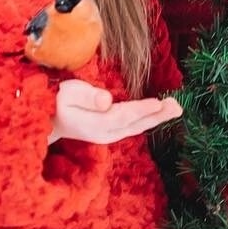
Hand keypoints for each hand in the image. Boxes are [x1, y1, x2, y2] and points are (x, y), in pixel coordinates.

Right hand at [48, 79, 182, 145]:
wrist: (49, 120)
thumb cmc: (57, 101)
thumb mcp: (67, 93)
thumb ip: (86, 96)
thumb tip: (107, 100)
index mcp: (95, 124)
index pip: (123, 116)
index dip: (141, 109)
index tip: (159, 102)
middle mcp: (105, 133)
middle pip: (135, 124)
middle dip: (158, 115)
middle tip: (178, 106)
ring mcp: (108, 135)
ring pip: (137, 126)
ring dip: (157, 118)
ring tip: (175, 108)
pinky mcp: (111, 132)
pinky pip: (133, 127)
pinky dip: (147, 120)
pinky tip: (158, 114)